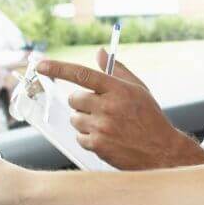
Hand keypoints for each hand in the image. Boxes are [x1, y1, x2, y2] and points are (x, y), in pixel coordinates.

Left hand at [38, 48, 203, 169]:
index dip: (59, 68)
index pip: (82, 74)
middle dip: (82, 103)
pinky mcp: (98, 145)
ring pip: (75, 119)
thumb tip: (100, 53)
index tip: (41, 64)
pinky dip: (88, 138)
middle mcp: (109, 106)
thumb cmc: (150, 118)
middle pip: (74, 99)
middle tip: (99, 109)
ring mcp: (102, 126)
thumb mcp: (139, 90)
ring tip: (106, 126)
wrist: (162, 151)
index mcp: (119, 89)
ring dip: (85, 121)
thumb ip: (117, 70)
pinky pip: (79, 137)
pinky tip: (106, 139)